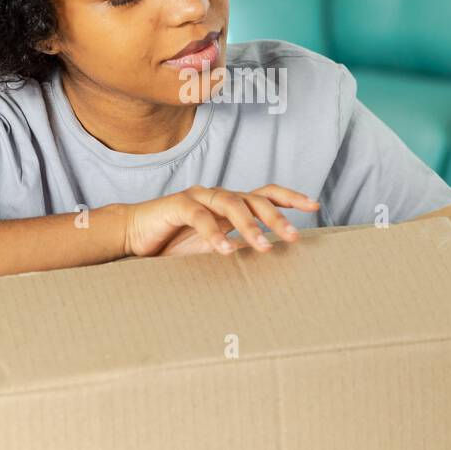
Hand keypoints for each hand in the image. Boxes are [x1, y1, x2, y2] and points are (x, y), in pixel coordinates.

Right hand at [122, 184, 320, 257]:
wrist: (135, 235)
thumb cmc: (175, 242)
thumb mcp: (213, 247)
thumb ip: (237, 245)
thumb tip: (270, 255)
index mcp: (230, 204)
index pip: (265, 193)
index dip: (290, 197)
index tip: (315, 205)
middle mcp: (218, 196)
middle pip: (255, 197)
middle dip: (277, 216)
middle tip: (293, 236)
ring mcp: (199, 197)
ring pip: (232, 203)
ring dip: (249, 227)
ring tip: (263, 247)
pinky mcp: (177, 204)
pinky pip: (200, 216)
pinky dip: (214, 233)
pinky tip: (224, 250)